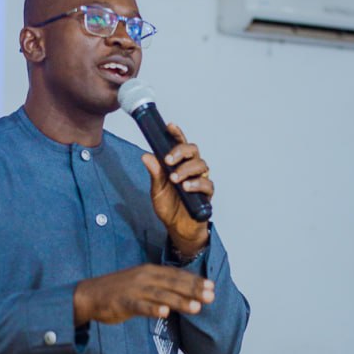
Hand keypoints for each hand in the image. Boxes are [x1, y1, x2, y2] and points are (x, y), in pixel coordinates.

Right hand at [73, 263, 214, 326]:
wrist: (89, 295)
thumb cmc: (118, 291)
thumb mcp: (141, 284)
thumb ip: (161, 288)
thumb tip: (183, 295)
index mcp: (150, 271)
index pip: (176, 275)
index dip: (194, 280)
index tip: (211, 286)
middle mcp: (144, 277)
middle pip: (173, 283)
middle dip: (193, 289)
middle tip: (211, 296)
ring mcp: (134, 289)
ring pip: (161, 295)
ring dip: (179, 301)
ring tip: (196, 307)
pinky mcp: (124, 302)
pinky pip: (141, 306)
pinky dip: (153, 309)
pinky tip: (164, 313)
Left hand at [142, 124, 212, 257]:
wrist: (177, 227)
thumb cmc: (169, 206)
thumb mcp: (157, 190)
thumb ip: (155, 173)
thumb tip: (146, 156)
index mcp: (179, 164)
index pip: (180, 144)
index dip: (177, 134)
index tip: (170, 126)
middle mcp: (191, 168)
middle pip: (193, 150)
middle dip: (181, 151)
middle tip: (168, 161)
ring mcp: (200, 179)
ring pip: (201, 164)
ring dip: (186, 169)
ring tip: (175, 179)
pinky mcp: (207, 194)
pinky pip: (207, 183)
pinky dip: (197, 183)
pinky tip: (186, 187)